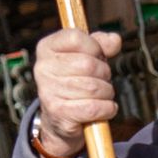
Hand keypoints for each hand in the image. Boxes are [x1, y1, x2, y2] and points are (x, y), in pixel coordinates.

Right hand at [32, 28, 121, 155]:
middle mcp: (43, 68)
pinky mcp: (59, 113)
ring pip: (94, 88)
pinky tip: (104, 108)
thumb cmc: (74, 82)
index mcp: (46, 48)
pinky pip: (94, 108)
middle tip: (101, 81)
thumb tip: (115, 40)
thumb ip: (100, 44)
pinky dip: (107, 109)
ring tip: (101, 95)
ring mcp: (48, 91)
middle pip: (88, 64)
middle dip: (104, 74)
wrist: (59, 120)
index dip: (95, 48)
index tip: (97, 57)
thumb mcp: (85, 56)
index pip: (76, 38)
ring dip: (106, 93)